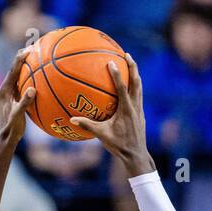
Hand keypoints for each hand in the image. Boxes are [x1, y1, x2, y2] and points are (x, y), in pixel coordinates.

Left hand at [0, 48, 36, 146]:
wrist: (5, 139)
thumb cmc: (11, 129)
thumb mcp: (17, 116)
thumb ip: (24, 103)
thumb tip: (32, 90)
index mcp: (4, 91)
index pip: (13, 70)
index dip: (21, 58)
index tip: (30, 49)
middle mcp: (6, 89)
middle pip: (15, 69)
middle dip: (25, 57)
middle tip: (36, 47)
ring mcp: (10, 94)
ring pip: (20, 75)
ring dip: (28, 66)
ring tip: (39, 56)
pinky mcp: (15, 98)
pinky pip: (24, 84)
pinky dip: (32, 78)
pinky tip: (43, 76)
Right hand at [69, 54, 153, 175]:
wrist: (136, 154)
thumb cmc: (119, 146)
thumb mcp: (102, 136)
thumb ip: (88, 126)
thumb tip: (72, 120)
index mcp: (126, 109)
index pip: (122, 87)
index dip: (117, 74)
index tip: (112, 62)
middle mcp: (135, 106)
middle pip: (136, 81)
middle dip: (132, 67)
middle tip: (126, 54)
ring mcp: (139, 109)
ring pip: (139, 87)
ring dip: (135, 74)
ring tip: (130, 64)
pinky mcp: (140, 113)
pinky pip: (138, 95)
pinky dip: (135, 86)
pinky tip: (129, 85)